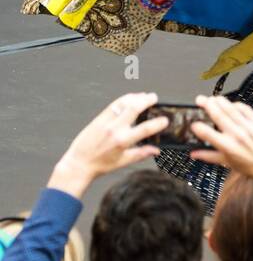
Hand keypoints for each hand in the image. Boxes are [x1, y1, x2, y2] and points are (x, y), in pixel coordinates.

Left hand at [48, 93, 166, 198]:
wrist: (79, 163)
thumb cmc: (99, 164)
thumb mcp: (123, 162)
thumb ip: (141, 153)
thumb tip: (156, 150)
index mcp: (123, 141)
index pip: (145, 129)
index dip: (157, 123)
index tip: (164, 120)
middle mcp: (115, 129)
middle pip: (134, 108)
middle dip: (147, 100)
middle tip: (154, 98)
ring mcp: (106, 122)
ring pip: (123, 103)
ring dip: (135, 97)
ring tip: (144, 96)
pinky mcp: (99, 118)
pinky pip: (113, 105)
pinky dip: (123, 99)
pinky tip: (129, 98)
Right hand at [189, 95, 252, 205]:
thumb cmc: (249, 166)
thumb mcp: (226, 163)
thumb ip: (208, 156)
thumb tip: (193, 154)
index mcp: (228, 147)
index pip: (208, 134)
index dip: (198, 127)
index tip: (194, 124)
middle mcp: (238, 136)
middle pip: (219, 115)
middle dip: (208, 105)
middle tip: (200, 100)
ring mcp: (249, 127)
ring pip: (231, 109)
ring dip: (220, 101)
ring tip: (212, 98)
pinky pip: (245, 108)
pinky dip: (236, 104)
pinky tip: (230, 104)